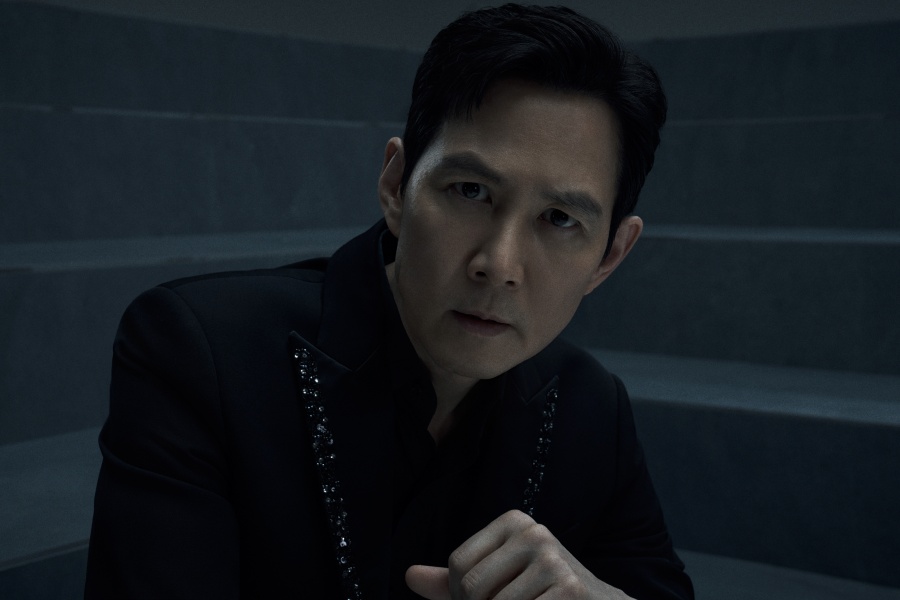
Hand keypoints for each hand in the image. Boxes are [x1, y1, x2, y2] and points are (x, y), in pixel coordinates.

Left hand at [405, 510, 633, 598]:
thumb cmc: (542, 596)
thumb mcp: (499, 580)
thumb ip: (455, 581)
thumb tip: (409, 576)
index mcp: (514, 522)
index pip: (458, 565)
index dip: (465, 596)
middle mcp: (535, 532)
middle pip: (473, 587)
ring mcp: (555, 559)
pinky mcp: (570, 590)